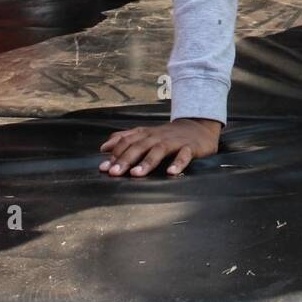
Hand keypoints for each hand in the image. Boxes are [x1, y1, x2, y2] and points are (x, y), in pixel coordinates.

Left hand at [99, 117, 220, 176]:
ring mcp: (174, 141)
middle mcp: (158, 136)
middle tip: (114, 172)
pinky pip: (184, 154)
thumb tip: (103, 147)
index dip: (115, 153)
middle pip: (140, 146)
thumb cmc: (168, 135)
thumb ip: (125, 139)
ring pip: (159, 150)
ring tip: (136, 174)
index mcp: (146, 134)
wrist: (198, 127)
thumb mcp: (146, 134)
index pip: (127, 141)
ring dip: (147, 162)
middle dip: (126, 159)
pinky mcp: (191, 147)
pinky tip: (171, 172)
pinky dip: (178, 163)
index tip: (104, 167)